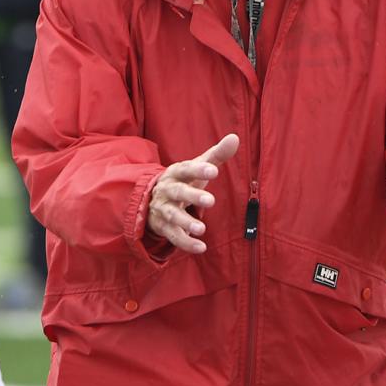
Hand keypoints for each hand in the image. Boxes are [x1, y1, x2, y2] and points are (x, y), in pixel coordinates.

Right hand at [147, 133, 239, 252]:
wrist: (150, 200)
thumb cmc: (183, 181)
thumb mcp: (196, 167)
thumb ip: (216, 154)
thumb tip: (235, 137)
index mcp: (175, 173)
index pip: (186, 169)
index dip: (198, 170)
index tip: (214, 170)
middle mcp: (167, 190)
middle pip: (177, 192)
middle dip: (192, 196)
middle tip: (211, 201)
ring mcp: (163, 209)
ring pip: (172, 215)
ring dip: (185, 222)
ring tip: (201, 228)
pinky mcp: (163, 227)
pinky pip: (173, 236)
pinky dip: (186, 243)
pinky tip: (201, 247)